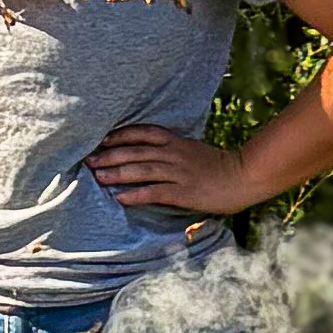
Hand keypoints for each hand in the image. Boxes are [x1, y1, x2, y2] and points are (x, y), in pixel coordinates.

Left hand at [86, 123, 263, 218]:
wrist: (244, 176)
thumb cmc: (218, 166)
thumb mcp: (193, 150)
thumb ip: (172, 150)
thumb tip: (150, 155)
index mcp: (175, 142)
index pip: (140, 133)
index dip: (118, 136)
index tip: (100, 139)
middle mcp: (173, 154)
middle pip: (134, 152)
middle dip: (109, 156)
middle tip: (88, 161)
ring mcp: (178, 173)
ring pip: (141, 170)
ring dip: (116, 174)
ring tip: (97, 177)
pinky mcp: (183, 192)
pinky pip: (154, 192)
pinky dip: (136, 194)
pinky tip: (120, 198)